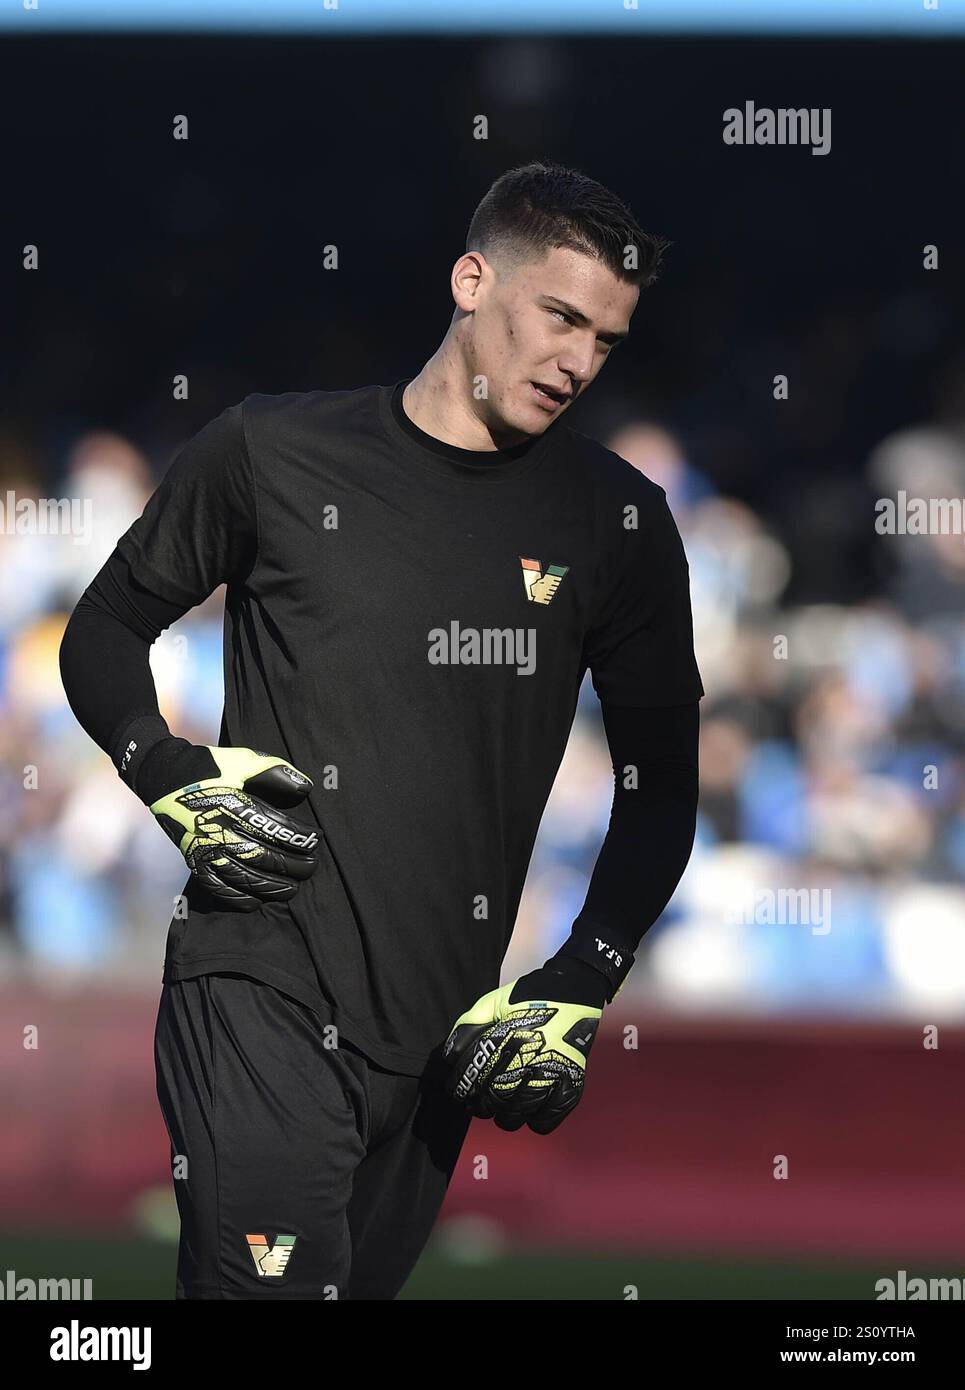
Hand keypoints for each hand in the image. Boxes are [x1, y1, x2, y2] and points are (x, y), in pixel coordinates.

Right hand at [148, 744, 318, 910]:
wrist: (164, 777)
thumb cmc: (211, 767)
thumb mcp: (244, 760)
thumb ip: (276, 772)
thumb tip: (306, 788)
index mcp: (234, 805)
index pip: (276, 829)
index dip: (299, 838)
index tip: (316, 841)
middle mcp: (219, 830)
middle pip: (264, 857)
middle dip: (293, 866)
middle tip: (311, 867)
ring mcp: (204, 849)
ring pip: (244, 877)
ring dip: (272, 887)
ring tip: (292, 888)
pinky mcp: (193, 860)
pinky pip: (217, 887)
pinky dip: (238, 897)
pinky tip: (256, 901)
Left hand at [441, 971, 602, 1134]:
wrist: (574, 990)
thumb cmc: (530, 997)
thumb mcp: (493, 1002)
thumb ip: (469, 1025)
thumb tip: (449, 1056)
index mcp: (506, 1038)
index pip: (471, 1075)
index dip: (460, 1088)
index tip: (458, 1092)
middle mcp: (527, 1059)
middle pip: (492, 1100)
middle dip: (480, 1106)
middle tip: (479, 1104)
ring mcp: (551, 1075)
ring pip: (517, 1115)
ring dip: (505, 1117)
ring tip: (503, 1109)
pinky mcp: (571, 1084)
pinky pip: (546, 1120)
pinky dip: (535, 1122)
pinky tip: (530, 1111)